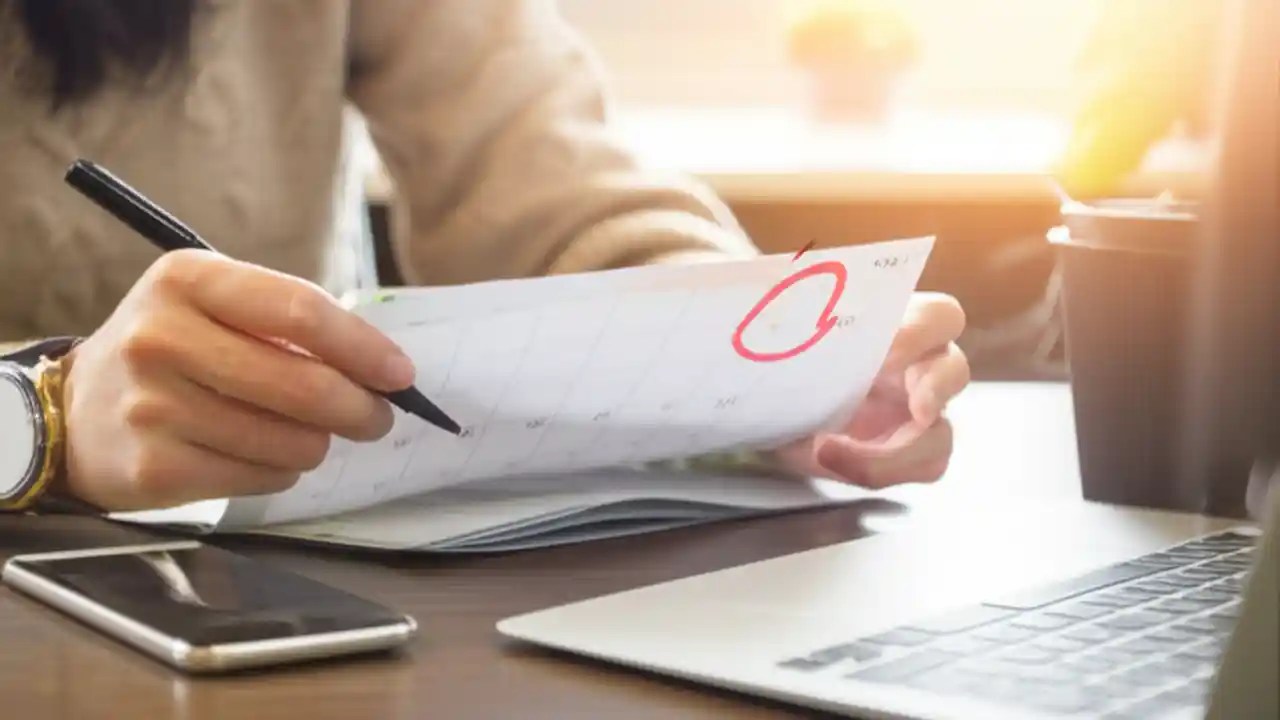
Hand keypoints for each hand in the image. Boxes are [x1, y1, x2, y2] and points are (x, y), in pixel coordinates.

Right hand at [58, 251, 416, 510]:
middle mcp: (160, 337)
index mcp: (185, 278)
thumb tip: (382, 369)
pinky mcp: (156, 468)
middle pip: (303, 383)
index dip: (363, 347)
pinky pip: (264, 477)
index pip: (300, 312)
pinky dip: (283, 471)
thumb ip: (289, 323)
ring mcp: (153, 406)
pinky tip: (263, 454)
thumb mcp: (213, 305)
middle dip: (361, 408)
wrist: (77, 412)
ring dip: (319, 443)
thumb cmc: (175, 350)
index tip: (401, 374)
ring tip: (307, 433)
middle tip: (377, 417)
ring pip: (291, 440)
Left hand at [771, 293, 968, 487]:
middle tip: (914, 408)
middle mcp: (918, 367)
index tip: (885, 352)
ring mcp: (915, 416)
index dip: (920, 331)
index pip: (938, 317)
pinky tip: (826, 455)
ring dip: (898, 451)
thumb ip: (783, 313)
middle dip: (935, 388)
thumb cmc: (784, 351)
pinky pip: (915, 469)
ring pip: (941, 436)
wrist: (767, 396)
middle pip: (954, 370)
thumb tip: (753, 286)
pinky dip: (874, 469)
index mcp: (899, 324)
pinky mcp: (902, 453)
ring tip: (831, 449)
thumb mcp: (778, 329)